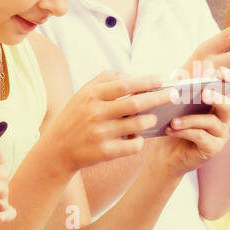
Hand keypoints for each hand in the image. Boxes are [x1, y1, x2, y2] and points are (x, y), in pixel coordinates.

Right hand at [43, 71, 172, 172]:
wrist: (55, 151)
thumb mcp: (82, 94)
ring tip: (153, 118)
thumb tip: (132, 76)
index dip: (145, 81)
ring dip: (150, 120)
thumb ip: (104, 81)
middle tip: (174, 95)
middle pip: (135, 103)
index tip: (161, 79)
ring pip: (137, 125)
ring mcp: (100, 133)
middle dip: (158, 98)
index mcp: (91, 95)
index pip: (124, 84)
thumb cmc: (75, 118)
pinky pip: (132, 146)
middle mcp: (95, 113)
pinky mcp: (104, 152)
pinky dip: (139, 141)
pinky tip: (137, 139)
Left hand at [149, 80, 229, 175]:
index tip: (221, 72)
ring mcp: (221, 135)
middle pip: (227, 105)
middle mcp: (224, 118)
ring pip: (210, 122)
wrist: (165, 154)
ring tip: (173, 121)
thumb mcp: (175, 106)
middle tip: (204, 93)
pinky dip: (185, 132)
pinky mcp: (213, 149)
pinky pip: (201, 137)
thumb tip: (180, 74)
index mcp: (217, 104)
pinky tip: (171, 130)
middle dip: (216, 97)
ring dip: (190, 119)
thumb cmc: (173, 126)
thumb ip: (181, 90)